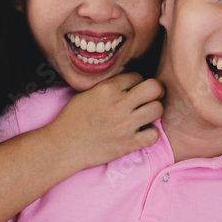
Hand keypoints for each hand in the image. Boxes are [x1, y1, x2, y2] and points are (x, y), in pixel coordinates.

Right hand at [47, 72, 163, 169]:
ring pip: (157, 109)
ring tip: (146, 115)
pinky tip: (144, 133)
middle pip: (154, 87)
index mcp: (107, 89)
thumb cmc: (72, 120)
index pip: (137, 75)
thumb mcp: (87, 93)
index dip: (138, 82)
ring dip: (154, 111)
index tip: (134, 90)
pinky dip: (152, 134)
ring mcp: (125, 124)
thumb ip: (108, 87)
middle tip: (150, 98)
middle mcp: (119, 104)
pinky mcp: (128, 143)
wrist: (63, 146)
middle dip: (156, 91)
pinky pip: (154, 135)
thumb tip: (126, 83)